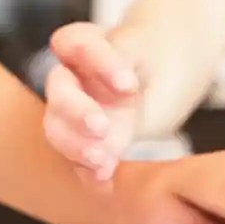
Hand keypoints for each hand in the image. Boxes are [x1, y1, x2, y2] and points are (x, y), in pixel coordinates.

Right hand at [44, 22, 140, 181]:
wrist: (167, 73)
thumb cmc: (154, 53)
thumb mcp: (147, 47)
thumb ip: (128, 62)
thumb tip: (123, 94)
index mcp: (86, 45)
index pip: (73, 42)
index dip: (96, 62)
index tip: (129, 84)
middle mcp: (74, 79)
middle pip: (58, 92)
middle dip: (75, 112)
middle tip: (102, 128)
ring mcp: (76, 111)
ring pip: (57, 128)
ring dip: (75, 147)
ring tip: (103, 163)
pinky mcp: (87, 140)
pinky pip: (78, 159)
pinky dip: (88, 173)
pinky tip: (104, 181)